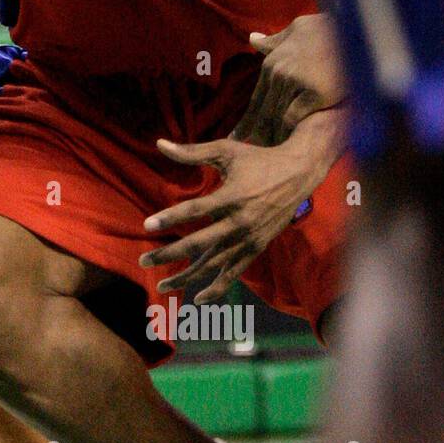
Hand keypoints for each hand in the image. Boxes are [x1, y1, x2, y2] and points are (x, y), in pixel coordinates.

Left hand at [138, 135, 321, 302]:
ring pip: (214, 264)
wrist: (300, 173)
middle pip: (199, 243)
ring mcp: (249, 238)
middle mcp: (241, 221)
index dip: (171, 217)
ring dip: (188, 277)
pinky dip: (217, 288)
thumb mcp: (226, 150)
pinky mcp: (256, 247)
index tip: (147, 225)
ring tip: (163, 286)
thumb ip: (191, 152)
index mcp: (232, 196)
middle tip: (143, 260)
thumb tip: (159, 143)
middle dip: (169, 254)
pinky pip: (235, 273)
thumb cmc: (259, 159)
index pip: (195, 210)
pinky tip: (198, 299)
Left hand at [232, 13, 345, 145]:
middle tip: (248, 154)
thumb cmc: (327, 29)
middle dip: (255, 134)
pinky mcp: (314, 92)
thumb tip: (252, 39)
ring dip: (272, 138)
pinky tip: (287, 146)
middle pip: (263, 112)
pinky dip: (289, 132)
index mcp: (272, 64)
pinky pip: (294, 117)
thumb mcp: (296, 29)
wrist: (355, 25)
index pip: (256, 100)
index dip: (247, 121)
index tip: (236, 137)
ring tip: (266, 157)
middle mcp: (278, 73)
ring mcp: (295, 83)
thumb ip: (274, 40)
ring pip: (276, 118)